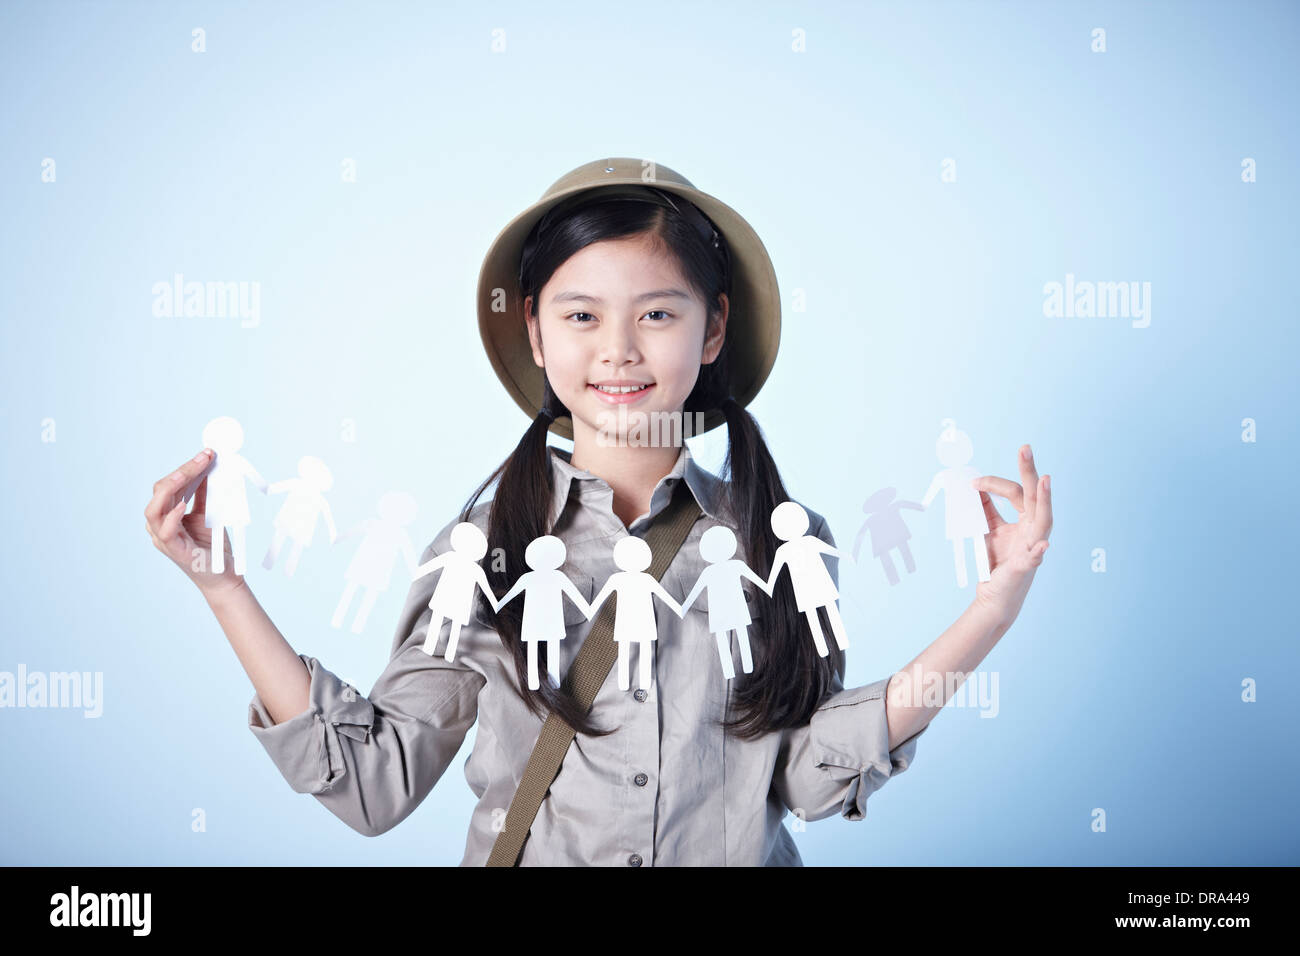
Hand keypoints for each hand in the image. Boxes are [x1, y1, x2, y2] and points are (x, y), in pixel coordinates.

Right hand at [144, 448, 244, 597]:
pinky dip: (171, 516)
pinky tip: (182, 505)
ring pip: (153, 509)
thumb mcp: (210, 514)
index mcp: (166, 515)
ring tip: (187, 473)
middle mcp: (160, 525)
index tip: (206, 454)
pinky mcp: (174, 551)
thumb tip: (210, 469)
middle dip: (182, 471)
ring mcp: (163, 539)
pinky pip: (165, 531)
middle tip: (204, 458)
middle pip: (160, 492)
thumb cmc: (213, 547)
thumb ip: (205, 494)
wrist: (224, 576)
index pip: (168, 485)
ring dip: (171, 488)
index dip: (186, 468)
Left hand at [969, 444, 1052, 626]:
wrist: (994, 595)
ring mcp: (1033, 547)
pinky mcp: (1025, 567)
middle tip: (1025, 448)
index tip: (973, 482)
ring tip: (1045, 480)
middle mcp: (1034, 530)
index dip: (996, 483)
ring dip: (1045, 500)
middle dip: (1030, 471)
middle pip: (1035, 496)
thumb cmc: (996, 561)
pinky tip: (1043, 544)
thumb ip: (986, 509)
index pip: (1017, 492)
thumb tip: (975, 486)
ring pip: (1044, 520)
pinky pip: (1035, 557)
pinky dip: (1039, 551)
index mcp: (1026, 520)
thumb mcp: (988, 530)